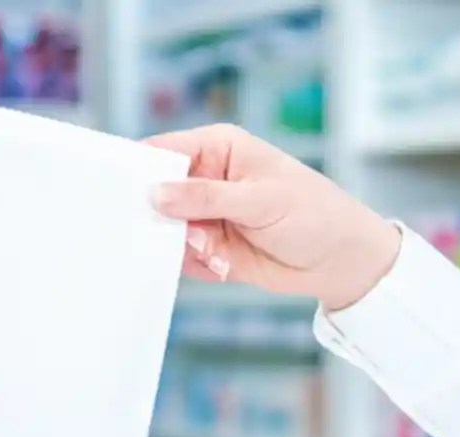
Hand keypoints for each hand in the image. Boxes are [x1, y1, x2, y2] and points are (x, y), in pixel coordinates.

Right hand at [148, 124, 401, 309]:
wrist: (341, 261)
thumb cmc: (312, 214)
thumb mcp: (260, 200)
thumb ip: (206, 197)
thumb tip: (155, 194)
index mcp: (216, 148)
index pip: (162, 152)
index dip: (137, 170)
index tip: (118, 192)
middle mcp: (205, 179)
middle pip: (154, 194)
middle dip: (157, 217)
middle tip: (176, 232)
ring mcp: (204, 216)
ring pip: (164, 230)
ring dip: (182, 246)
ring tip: (216, 251)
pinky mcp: (209, 249)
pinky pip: (181, 258)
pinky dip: (196, 265)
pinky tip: (224, 265)